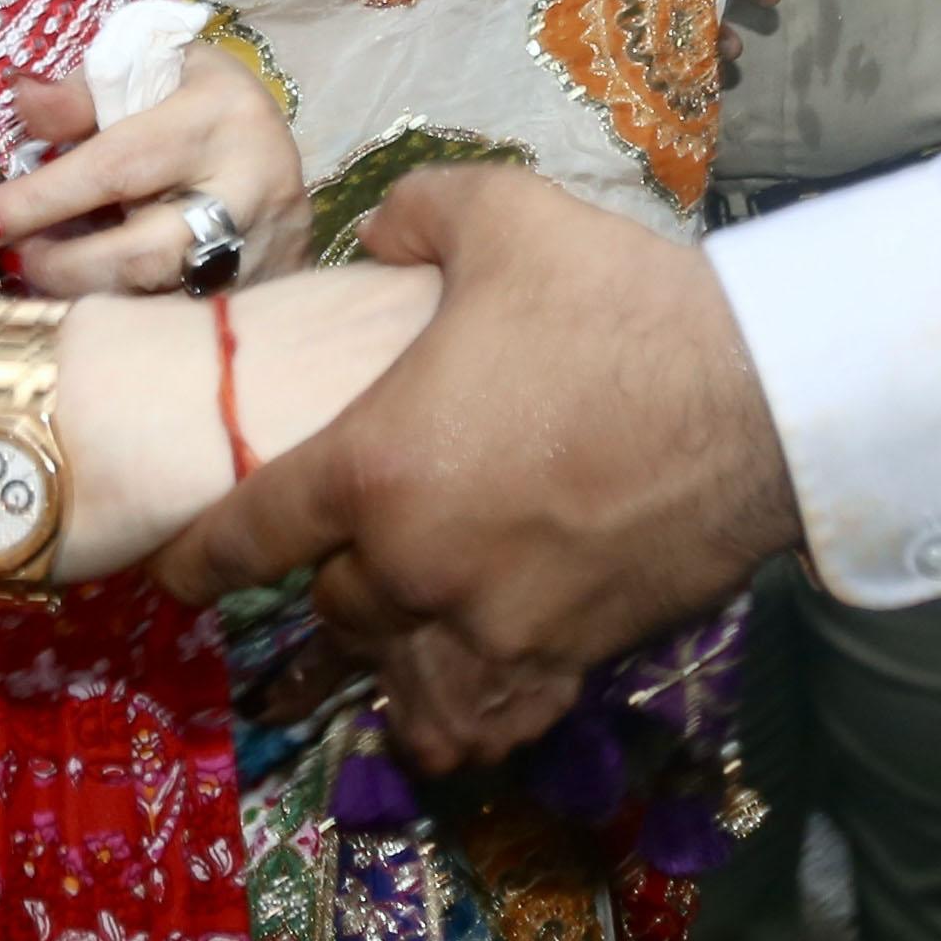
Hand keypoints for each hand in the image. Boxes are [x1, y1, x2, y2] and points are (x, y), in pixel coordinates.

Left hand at [0, 42, 307, 295]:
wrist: (273, 143)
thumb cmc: (193, 98)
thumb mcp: (147, 68)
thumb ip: (81, 93)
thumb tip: (19, 100)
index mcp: (217, 115)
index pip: (115, 166)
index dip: (40, 199)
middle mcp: (251, 186)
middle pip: (144, 254)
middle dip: (64, 267)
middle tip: (16, 257)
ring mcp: (266, 250)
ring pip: (163, 302)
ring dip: (90, 297)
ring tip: (50, 272)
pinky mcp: (269, 293)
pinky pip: (185, 324)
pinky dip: (129, 317)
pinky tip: (97, 299)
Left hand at [152, 163, 796, 773]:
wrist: (761, 398)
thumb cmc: (621, 303)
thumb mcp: (500, 217)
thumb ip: (414, 220)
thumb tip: (379, 239)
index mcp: (377, 467)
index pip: (249, 535)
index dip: (201, 560)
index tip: (178, 575)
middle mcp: (419, 566)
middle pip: (333, 607)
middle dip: (331, 578)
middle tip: (345, 550)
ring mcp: (496, 626)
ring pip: (400, 676)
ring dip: (387, 657)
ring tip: (389, 639)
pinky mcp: (569, 660)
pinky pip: (486, 723)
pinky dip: (459, 723)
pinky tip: (453, 715)